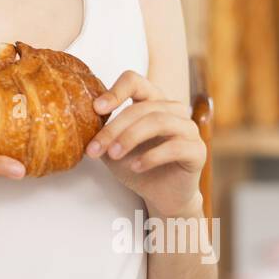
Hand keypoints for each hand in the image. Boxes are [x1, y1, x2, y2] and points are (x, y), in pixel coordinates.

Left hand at [84, 70, 204, 217]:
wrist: (160, 197)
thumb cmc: (135, 165)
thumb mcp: (112, 146)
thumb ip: (101, 131)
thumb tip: (80, 118)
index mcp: (151, 100)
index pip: (135, 81)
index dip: (115, 91)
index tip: (96, 109)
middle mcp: (173, 109)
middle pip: (142, 107)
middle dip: (115, 129)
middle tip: (96, 149)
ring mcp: (188, 128)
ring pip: (159, 121)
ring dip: (131, 138)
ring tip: (114, 156)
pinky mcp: (198, 150)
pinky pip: (175, 146)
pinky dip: (152, 156)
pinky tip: (136, 167)